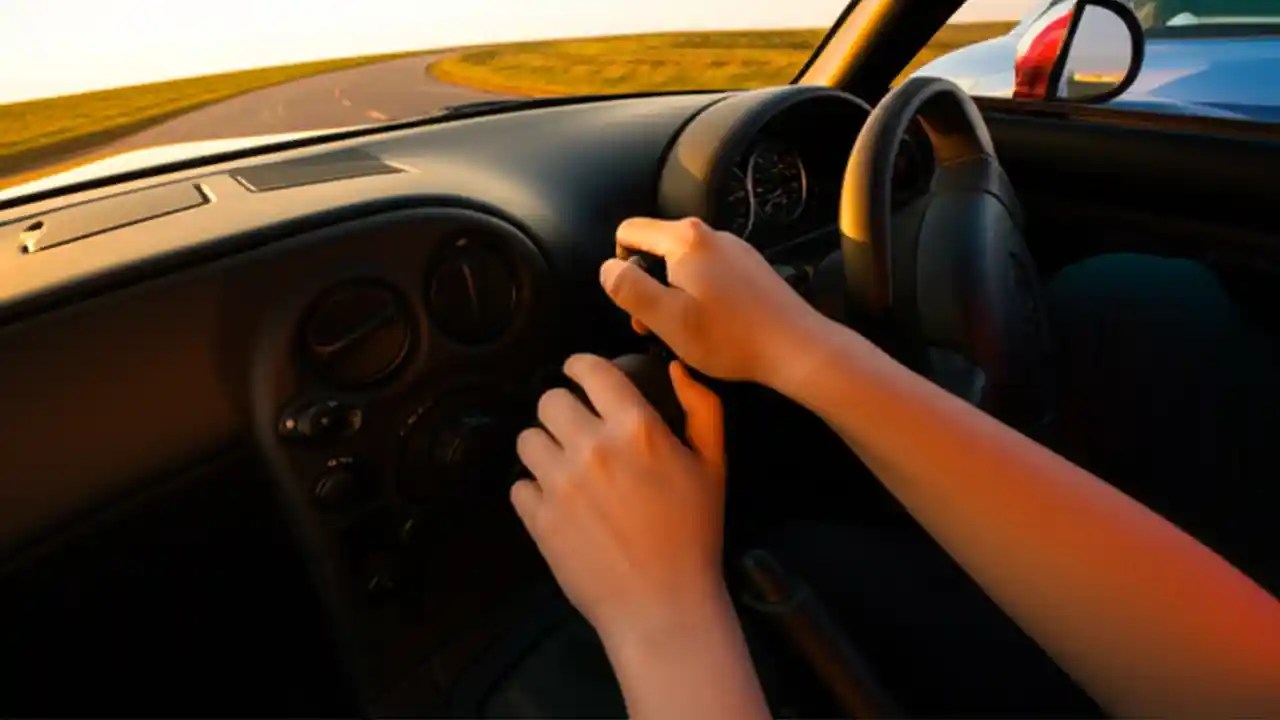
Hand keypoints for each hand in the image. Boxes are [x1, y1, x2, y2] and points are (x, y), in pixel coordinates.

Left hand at [511, 354, 729, 647]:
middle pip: (548, 400)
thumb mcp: (714, 465)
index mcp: (637, 428)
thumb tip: (675, 367)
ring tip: (563, 466)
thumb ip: (702, 408)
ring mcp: (561, 484)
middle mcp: (593, 448)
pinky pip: (519, 487)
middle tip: (575, 428)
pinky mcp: (540, 519)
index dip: (579, 366)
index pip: (589, 370)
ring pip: (527, 440)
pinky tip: (559, 504)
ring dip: (543, 448)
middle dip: (561, 410)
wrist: (663, 605)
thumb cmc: (694, 534)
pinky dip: (534, 493)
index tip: (578, 374)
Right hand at [602, 217, 823, 385]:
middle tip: (656, 328)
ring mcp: (733, 248)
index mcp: (685, 239)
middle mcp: (710, 234)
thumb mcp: (667, 319)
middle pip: (656, 249)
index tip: (634, 303)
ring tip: (686, 332)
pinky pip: (707, 272)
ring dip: (672, 294)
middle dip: (647, 285)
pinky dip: (698, 295)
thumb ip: (629, 289)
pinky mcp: (749, 267)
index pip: (629, 231)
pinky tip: (713, 326)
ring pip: (682, 264)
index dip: (619, 266)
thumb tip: (607, 268)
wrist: (796, 347)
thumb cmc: (730, 337)